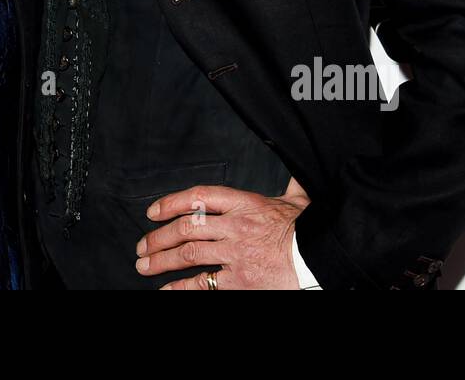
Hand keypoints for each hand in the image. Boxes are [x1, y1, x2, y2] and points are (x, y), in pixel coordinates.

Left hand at [135, 176, 310, 289]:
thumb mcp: (299, 201)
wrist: (322, 260)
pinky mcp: (240, 281)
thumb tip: (294, 173)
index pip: (199, 196)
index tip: (153, 211)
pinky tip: (166, 290)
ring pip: (188, 254)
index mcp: (245, 203)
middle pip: (186, 227)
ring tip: (145, 266)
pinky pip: (202, 284)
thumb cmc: (310, 232)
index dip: (171, 202)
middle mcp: (235, 227)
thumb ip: (290, 185)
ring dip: (161, 260)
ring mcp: (235, 254)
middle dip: (159, 237)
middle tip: (142, 245)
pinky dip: (180, 288)